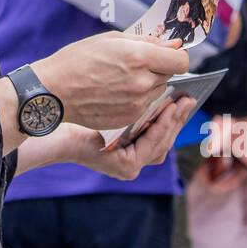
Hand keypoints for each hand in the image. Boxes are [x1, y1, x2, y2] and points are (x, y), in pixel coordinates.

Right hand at [33, 32, 189, 130]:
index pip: (181, 60)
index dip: (176, 56)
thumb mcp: (111, 39)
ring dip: (148, 85)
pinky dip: (137, 99)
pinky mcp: (130, 118)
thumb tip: (173, 45)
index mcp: (140, 57)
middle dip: (159, 69)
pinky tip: (116, 93)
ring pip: (158, 92)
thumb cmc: (77, 60)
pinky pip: (145, 106)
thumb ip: (147, 41)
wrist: (54, 91)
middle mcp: (143, 82)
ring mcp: (137, 103)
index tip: (167, 54)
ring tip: (122, 80)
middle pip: (170, 76)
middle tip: (136, 65)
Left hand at [61, 98, 195, 179]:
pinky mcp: (126, 166)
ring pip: (162, 144)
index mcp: (131, 147)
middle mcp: (133, 160)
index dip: (176, 117)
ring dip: (174, 122)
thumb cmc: (83, 105)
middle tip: (191, 97)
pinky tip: (167, 109)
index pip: (162, 133)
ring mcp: (130, 166)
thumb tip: (160, 81)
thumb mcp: (113, 102)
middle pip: (166, 139)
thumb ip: (135, 100)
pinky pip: (151, 145)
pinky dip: (161, 127)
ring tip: (183, 101)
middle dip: (180, 118)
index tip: (187, 97)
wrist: (55, 116)